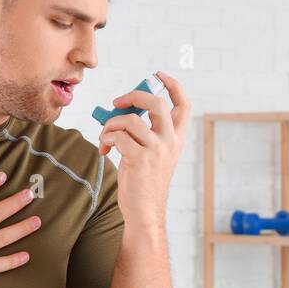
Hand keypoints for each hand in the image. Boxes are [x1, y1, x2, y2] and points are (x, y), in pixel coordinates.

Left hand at [97, 71, 190, 230]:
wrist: (144, 211)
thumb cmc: (143, 183)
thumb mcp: (152, 154)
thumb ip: (145, 132)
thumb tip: (122, 110)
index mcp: (176, 139)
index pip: (183, 105)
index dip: (172, 85)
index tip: (158, 76)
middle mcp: (170, 142)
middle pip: (156, 103)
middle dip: (133, 96)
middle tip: (117, 102)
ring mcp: (156, 150)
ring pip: (130, 120)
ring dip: (110, 124)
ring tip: (105, 137)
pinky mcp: (139, 159)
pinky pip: (117, 136)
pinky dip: (105, 139)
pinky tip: (104, 150)